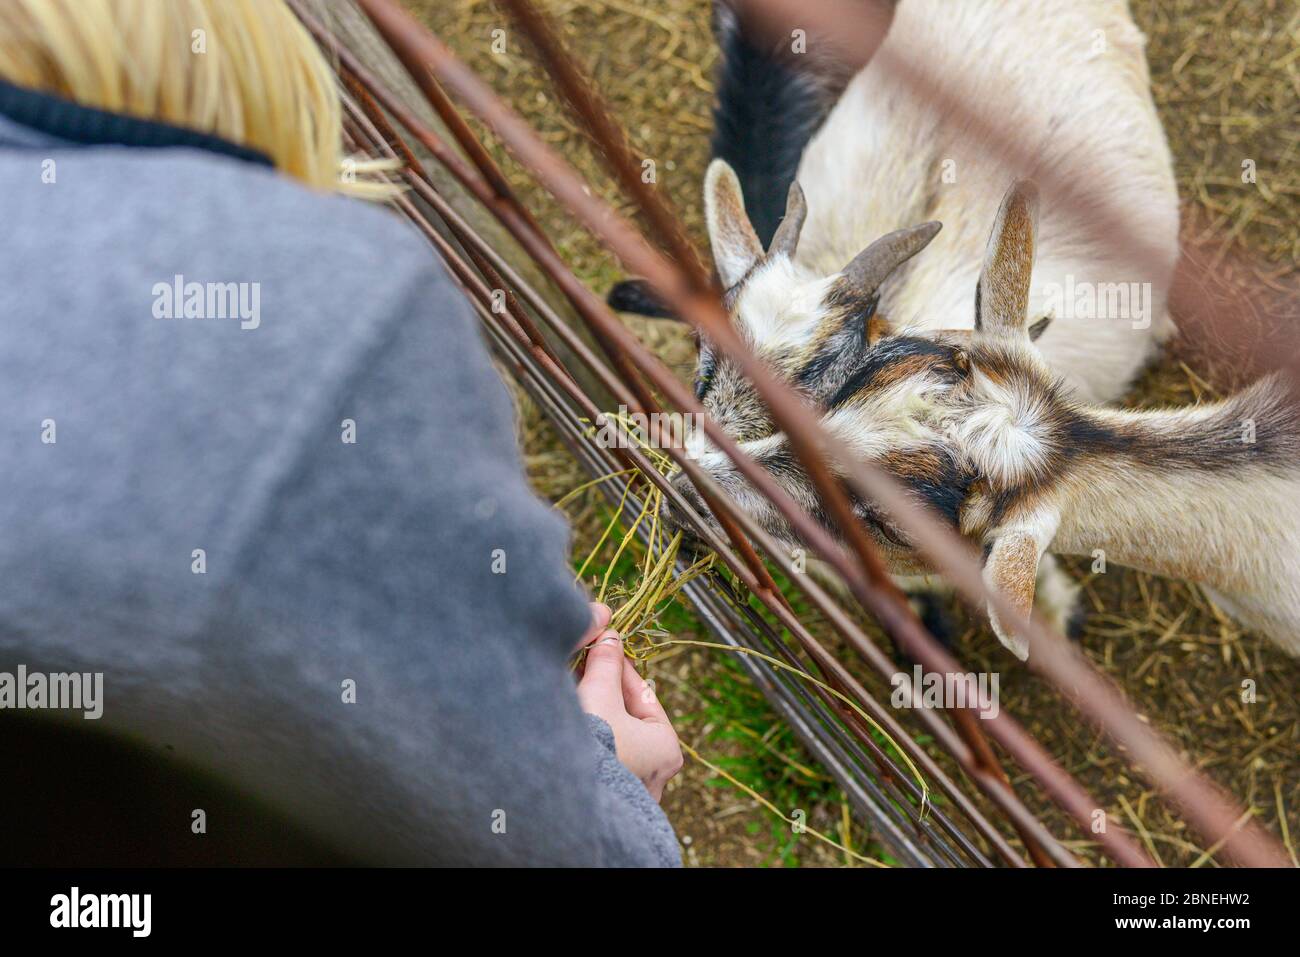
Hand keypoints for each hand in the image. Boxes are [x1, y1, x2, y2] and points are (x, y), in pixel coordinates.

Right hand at [575, 603, 682, 801]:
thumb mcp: (599, 693)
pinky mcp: (604, 798)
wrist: (561, 797)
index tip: (604, 648)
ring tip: (570, 689)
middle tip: (583, 666)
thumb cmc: (594, 744)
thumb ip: (606, 664)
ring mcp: (629, 788)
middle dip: (603, 690)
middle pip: (627, 717)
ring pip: (612, 737)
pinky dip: (587, 737)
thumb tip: (610, 636)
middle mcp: (654, 772)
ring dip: (592, 711)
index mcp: (666, 748)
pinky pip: (600, 758)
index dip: (620, 668)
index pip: (644, 696)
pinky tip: (567, 718)